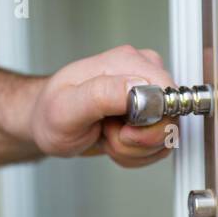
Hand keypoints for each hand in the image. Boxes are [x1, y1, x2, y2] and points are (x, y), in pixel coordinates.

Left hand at [29, 45, 176, 167]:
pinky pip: (158, 145)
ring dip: (135, 150)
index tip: (121, 129)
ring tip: (108, 136)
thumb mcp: (66, 107)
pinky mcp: (150, 115)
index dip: (148, 123)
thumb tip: (139, 87)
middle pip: (170, 120)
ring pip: (165, 137)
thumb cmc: (51, 114)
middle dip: (138, 142)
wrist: (47, 124)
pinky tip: (115, 141)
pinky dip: (136, 154)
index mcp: (126, 62)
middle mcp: (143, 74)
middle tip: (110, 134)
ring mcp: (148, 95)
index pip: (167, 95)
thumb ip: (102, 94)